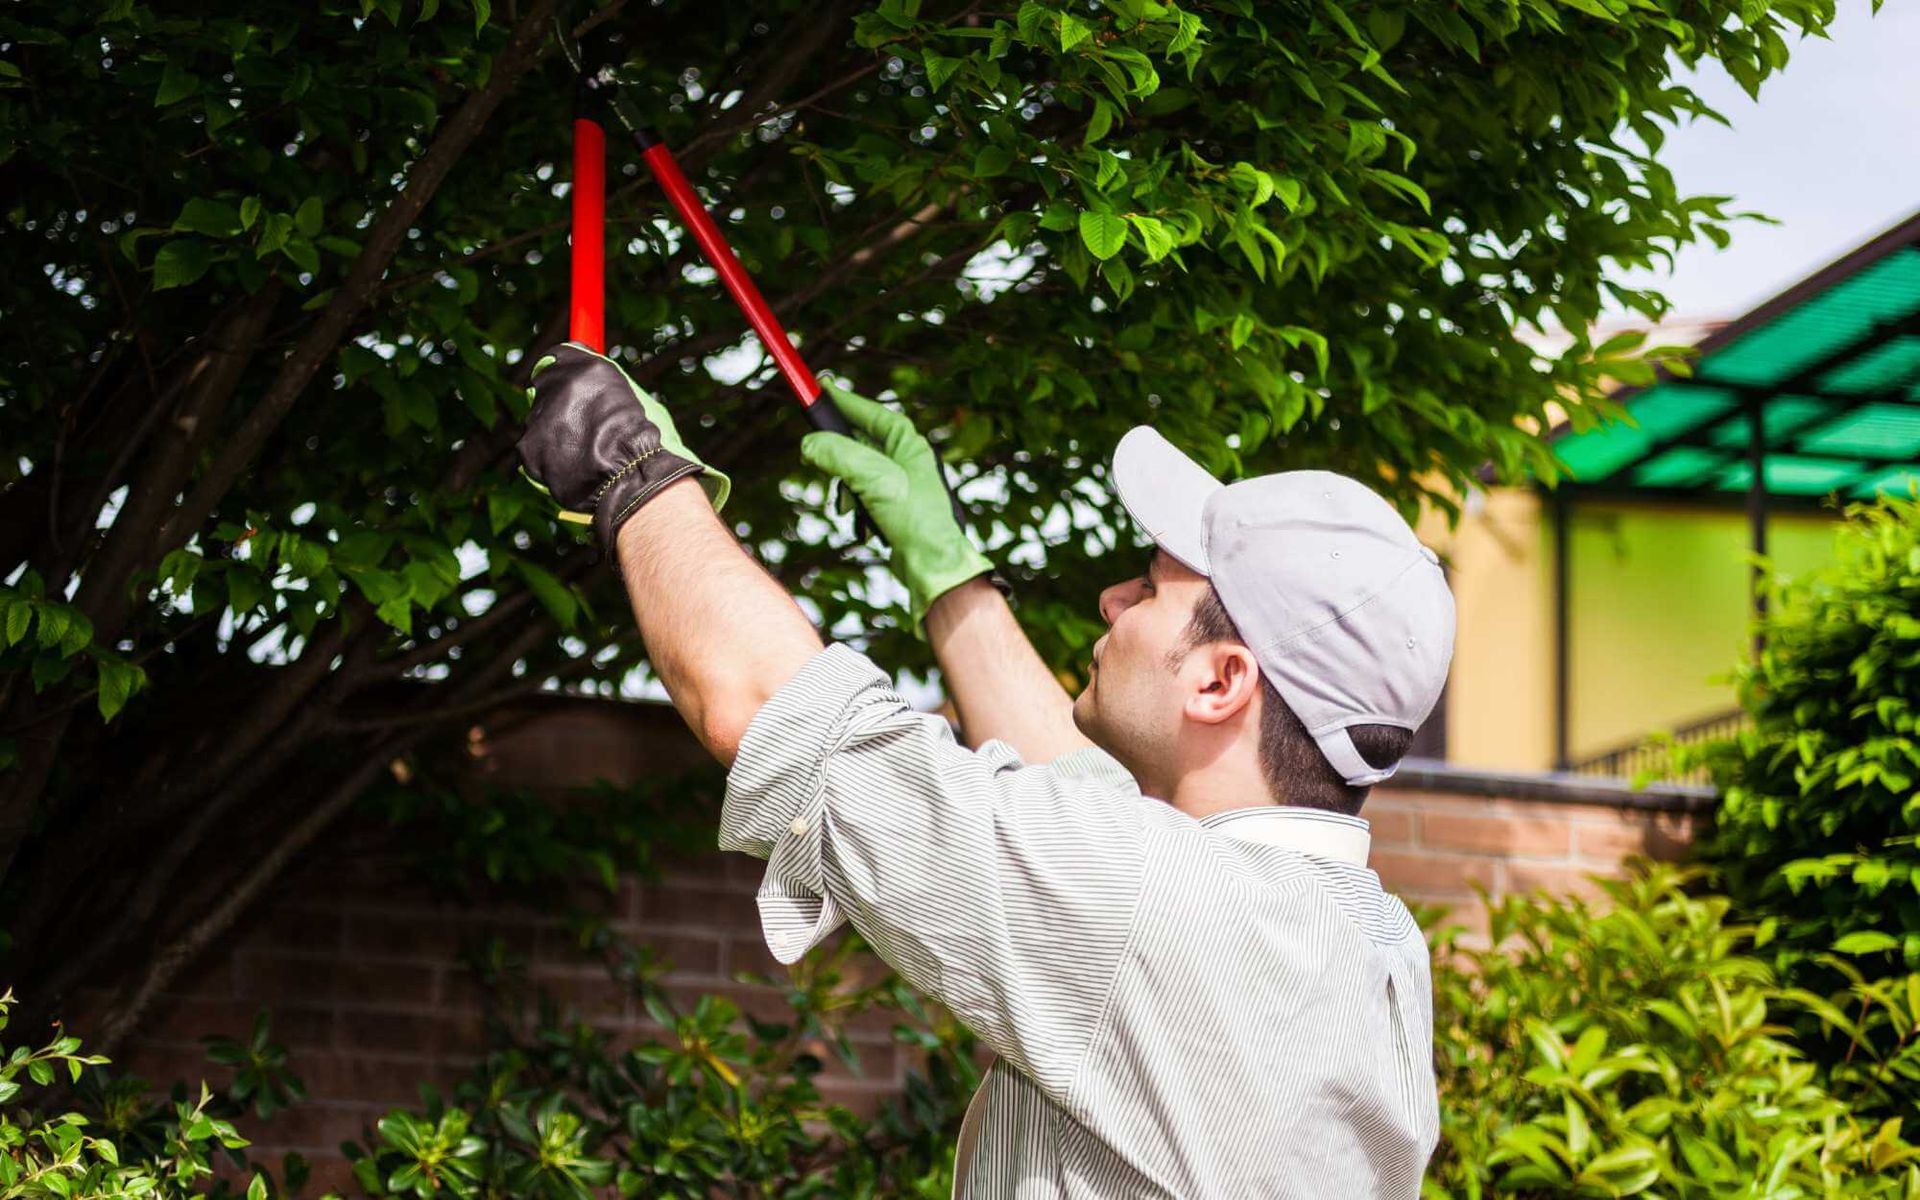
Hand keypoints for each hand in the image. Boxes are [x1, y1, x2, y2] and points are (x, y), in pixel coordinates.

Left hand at [517, 343, 729, 551]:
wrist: (631, 473)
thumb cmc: (638, 438)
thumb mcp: (627, 393)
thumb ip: (598, 380)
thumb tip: (577, 375)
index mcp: (584, 366)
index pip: (556, 358)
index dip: (561, 376)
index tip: (567, 388)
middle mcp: (556, 384)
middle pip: (543, 391)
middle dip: (557, 408)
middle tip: (580, 430)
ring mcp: (538, 415)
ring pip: (538, 423)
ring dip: (554, 436)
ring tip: (584, 454)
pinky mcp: (528, 446)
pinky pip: (534, 452)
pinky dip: (548, 462)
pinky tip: (572, 468)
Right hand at [800, 383, 991, 630]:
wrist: (933, 563)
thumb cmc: (915, 518)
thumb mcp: (873, 480)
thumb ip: (840, 456)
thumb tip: (809, 444)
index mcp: (907, 443)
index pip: (871, 412)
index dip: (844, 401)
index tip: (819, 388)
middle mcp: (905, 458)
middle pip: (858, 442)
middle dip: (836, 455)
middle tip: (812, 456)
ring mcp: (899, 482)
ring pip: (854, 471)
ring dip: (844, 487)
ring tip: (847, 505)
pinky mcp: (892, 506)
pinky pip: (861, 495)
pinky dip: (853, 505)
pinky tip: (858, 521)